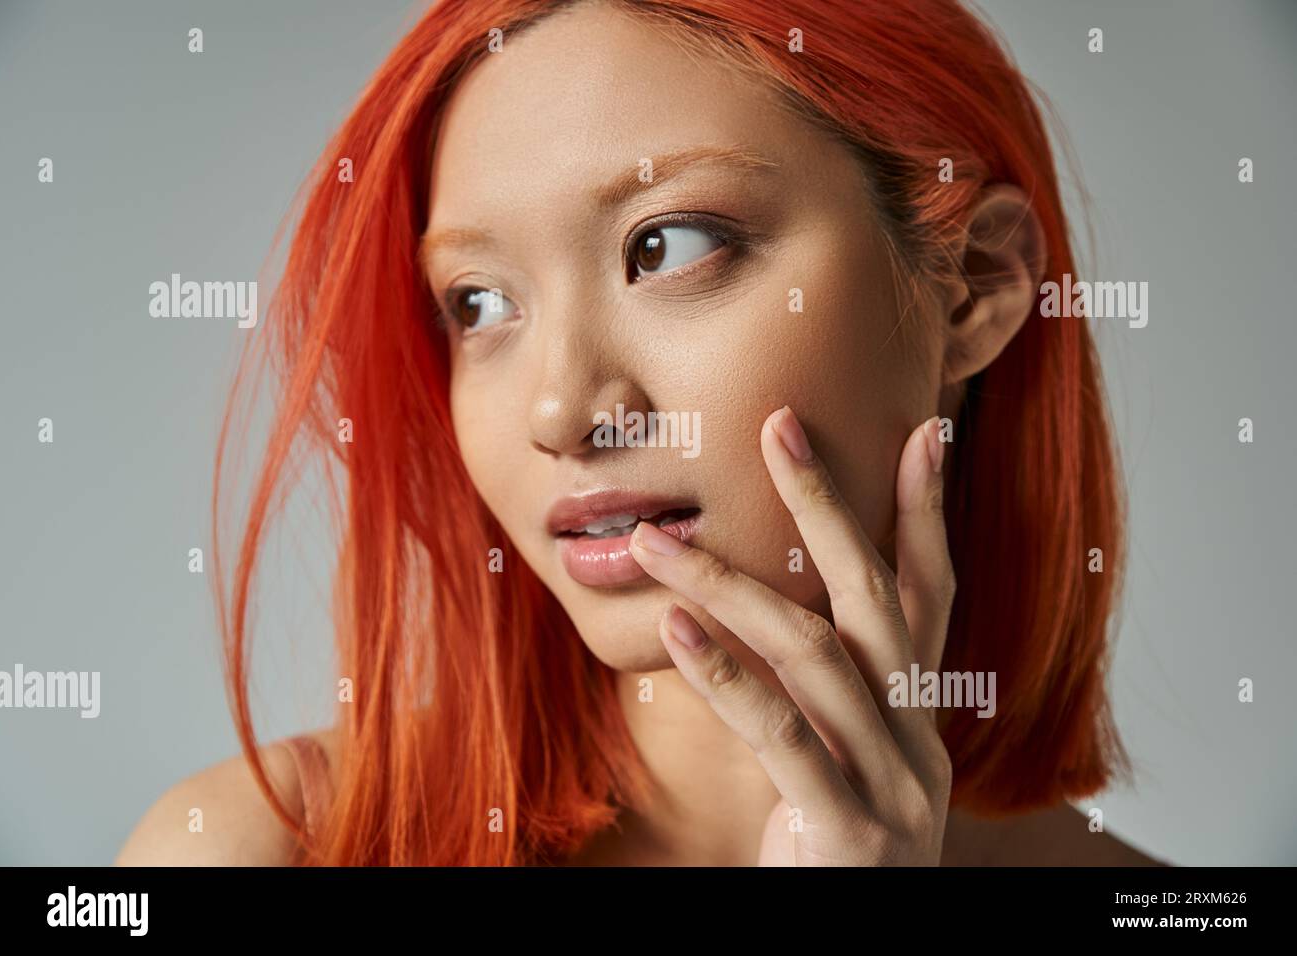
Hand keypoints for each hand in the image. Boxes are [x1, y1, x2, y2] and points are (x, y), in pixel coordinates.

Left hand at [628, 406, 955, 865]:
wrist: (855, 941)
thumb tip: (754, 609)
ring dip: (730, 585)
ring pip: (815, 654)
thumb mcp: (836, 762)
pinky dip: (726, 674)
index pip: (929, 595)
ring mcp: (893, 785)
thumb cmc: (828, 851)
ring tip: (655, 542)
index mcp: (915, 717)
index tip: (922, 429)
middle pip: (875, 598)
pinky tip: (676, 627)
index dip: (926, 513)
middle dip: (829, 505)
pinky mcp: (849, 829)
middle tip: (779, 426)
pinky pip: (782, 735)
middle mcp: (917, 740)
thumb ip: (815, 694)